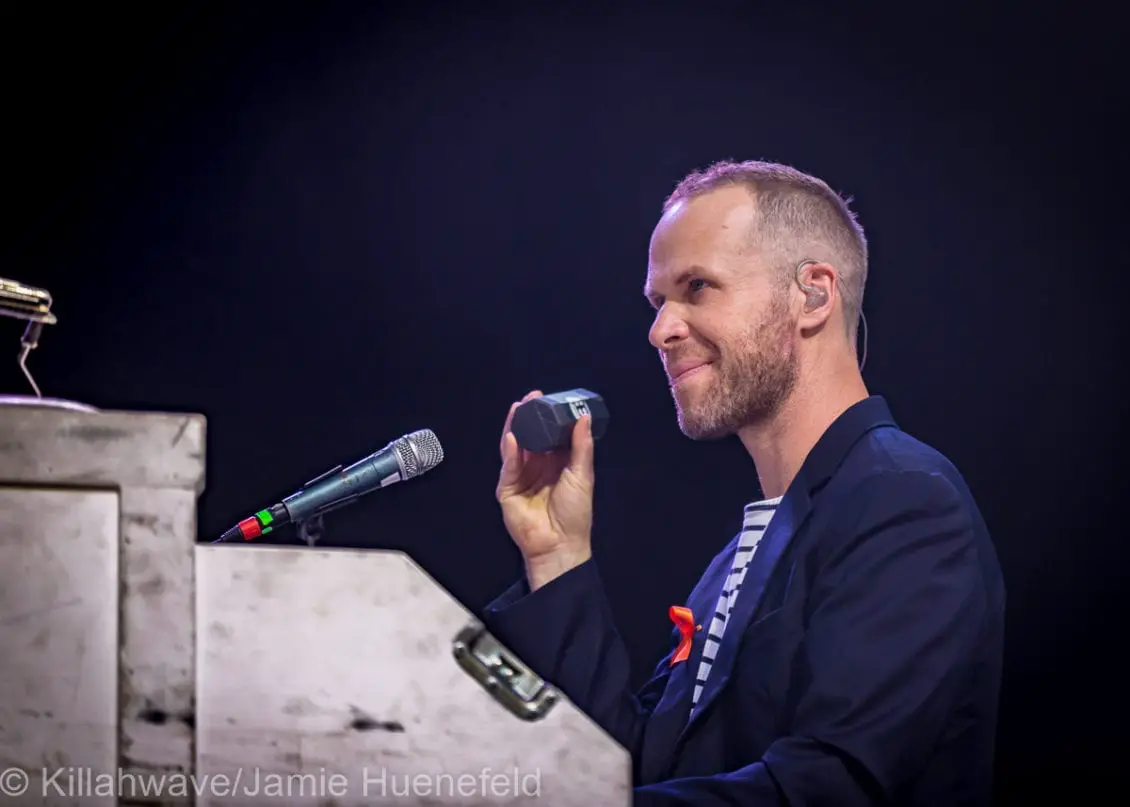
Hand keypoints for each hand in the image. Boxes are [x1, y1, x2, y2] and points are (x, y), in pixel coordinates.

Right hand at [496, 390, 594, 589]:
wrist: (560, 545)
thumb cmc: (575, 513)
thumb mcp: (582, 475)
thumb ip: (581, 446)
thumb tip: (583, 417)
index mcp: (555, 463)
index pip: (549, 435)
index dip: (547, 417)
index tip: (548, 399)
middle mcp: (536, 467)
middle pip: (529, 437)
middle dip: (529, 417)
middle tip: (531, 397)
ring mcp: (520, 477)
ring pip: (514, 447)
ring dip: (515, 427)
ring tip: (518, 408)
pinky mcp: (506, 489)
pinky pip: (508, 466)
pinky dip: (510, 452)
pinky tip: (512, 436)